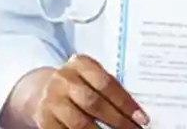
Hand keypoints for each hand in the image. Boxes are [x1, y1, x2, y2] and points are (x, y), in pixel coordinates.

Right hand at [24, 54, 148, 128]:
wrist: (44, 90)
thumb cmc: (79, 85)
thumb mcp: (92, 78)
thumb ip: (111, 91)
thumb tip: (136, 114)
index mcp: (80, 64)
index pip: (106, 83)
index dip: (125, 103)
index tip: (142, 119)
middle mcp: (63, 80)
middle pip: (93, 103)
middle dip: (117, 120)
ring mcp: (52, 101)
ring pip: (80, 123)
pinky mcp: (45, 120)